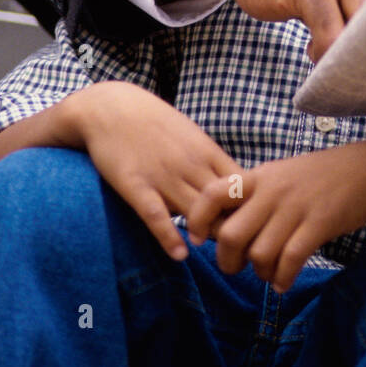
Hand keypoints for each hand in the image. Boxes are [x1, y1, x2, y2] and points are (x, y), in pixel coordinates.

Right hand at [67, 82, 244, 258]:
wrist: (111, 107)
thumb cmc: (154, 122)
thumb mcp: (192, 135)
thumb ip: (212, 160)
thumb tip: (235, 183)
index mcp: (208, 152)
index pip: (242, 187)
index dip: (252, 210)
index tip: (254, 228)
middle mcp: (190, 165)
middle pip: (224, 205)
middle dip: (236, 229)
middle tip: (243, 252)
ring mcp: (164, 176)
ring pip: (196, 212)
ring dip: (208, 236)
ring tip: (220, 259)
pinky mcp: (136, 185)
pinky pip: (156, 215)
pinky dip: (169, 236)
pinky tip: (180, 254)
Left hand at [186, 142, 365, 289]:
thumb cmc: (319, 177)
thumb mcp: (280, 176)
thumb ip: (253, 197)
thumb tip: (222, 229)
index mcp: (259, 177)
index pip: (212, 194)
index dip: (197, 220)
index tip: (199, 240)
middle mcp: (272, 190)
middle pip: (230, 235)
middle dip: (227, 261)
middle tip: (237, 267)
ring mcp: (296, 207)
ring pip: (259, 254)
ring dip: (260, 273)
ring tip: (269, 273)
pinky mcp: (319, 223)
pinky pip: (290, 260)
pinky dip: (283, 278)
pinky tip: (284, 282)